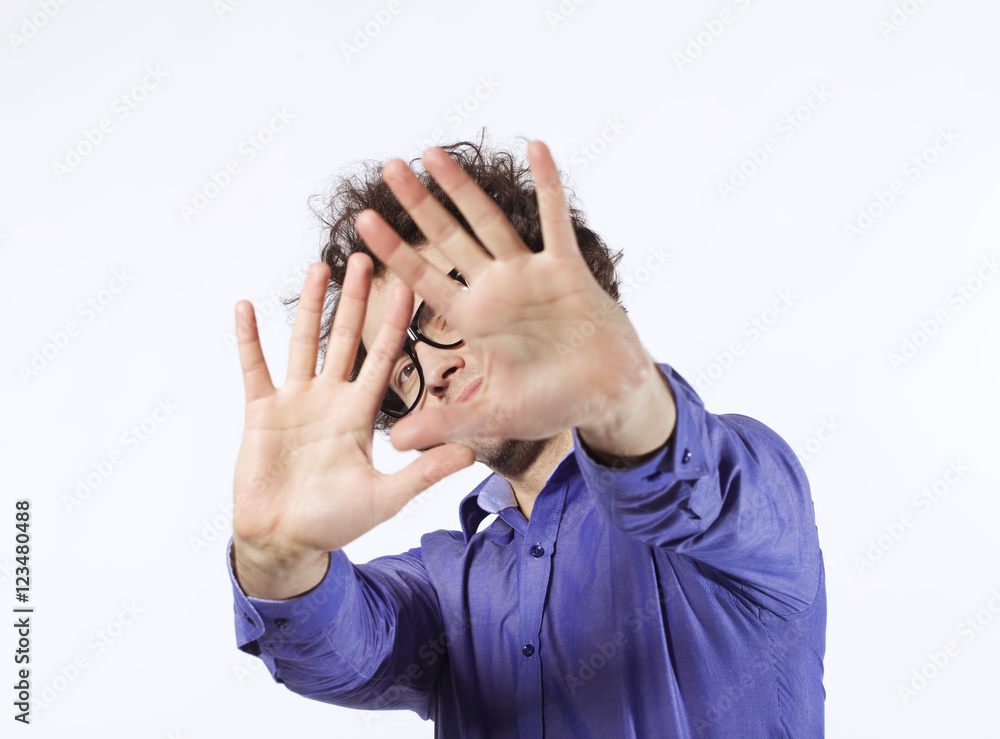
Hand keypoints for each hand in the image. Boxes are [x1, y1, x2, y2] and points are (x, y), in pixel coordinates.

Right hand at [231, 255, 474, 569]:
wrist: (286, 541)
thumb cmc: (335, 521)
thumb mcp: (386, 497)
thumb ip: (424, 472)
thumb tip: (472, 454)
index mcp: (360, 414)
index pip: (383, 358)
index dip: (395, 323)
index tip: (409, 286)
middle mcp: (330, 399)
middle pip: (345, 338)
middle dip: (356, 299)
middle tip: (365, 257)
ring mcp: (295, 401)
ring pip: (303, 341)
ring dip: (310, 305)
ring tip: (319, 266)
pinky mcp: (261, 411)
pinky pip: (254, 367)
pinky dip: (249, 338)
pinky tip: (246, 305)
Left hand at [355, 141, 672, 453]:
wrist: (606, 397)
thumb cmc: (552, 404)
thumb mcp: (493, 415)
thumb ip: (445, 423)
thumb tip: (393, 444)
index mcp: (474, 321)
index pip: (423, 279)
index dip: (394, 251)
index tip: (361, 223)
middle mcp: (496, 290)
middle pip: (449, 238)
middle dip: (420, 204)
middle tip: (388, 167)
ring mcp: (530, 276)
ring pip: (490, 222)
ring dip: (464, 188)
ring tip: (432, 152)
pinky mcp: (567, 270)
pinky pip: (555, 222)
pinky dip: (549, 186)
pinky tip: (537, 146)